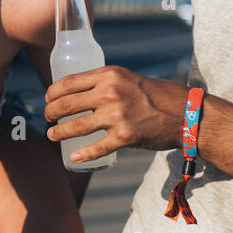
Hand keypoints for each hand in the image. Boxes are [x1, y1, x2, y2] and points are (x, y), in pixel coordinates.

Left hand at [44, 66, 187, 165]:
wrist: (185, 113)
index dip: (52, 92)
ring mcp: (117, 116)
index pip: (69, 82)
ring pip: (77, 127)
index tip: (47, 99)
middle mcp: (110, 93)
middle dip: (51, 112)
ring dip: (60, 133)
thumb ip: (105, 82)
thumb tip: (77, 92)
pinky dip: (83, 155)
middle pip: (67, 104)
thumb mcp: (128, 78)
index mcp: (109, 75)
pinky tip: (73, 157)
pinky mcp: (125, 137)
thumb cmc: (156, 95)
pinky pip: (97, 148)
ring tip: (52, 135)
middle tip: (47, 118)